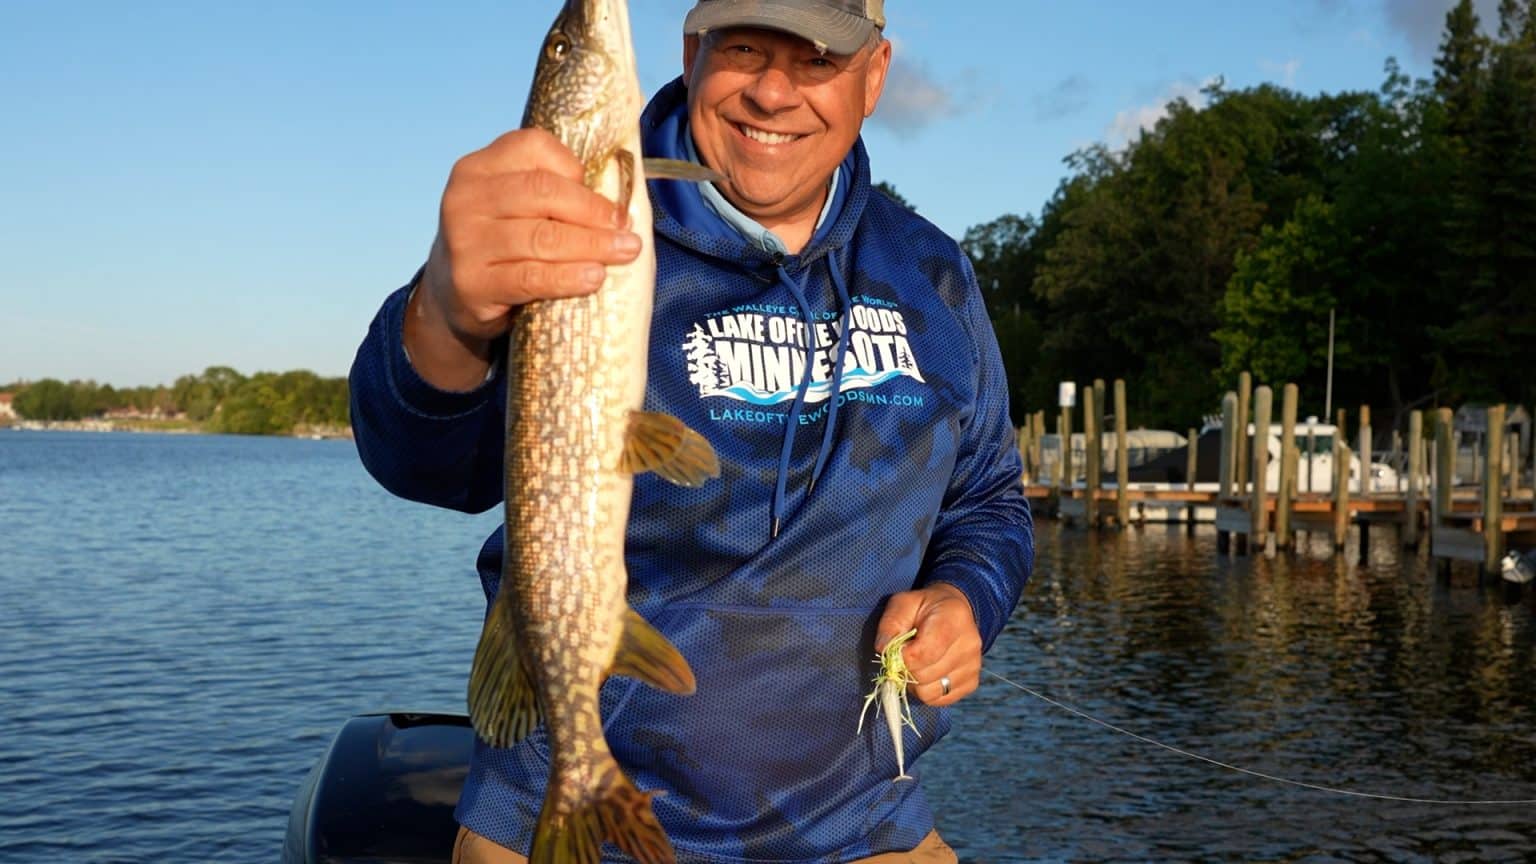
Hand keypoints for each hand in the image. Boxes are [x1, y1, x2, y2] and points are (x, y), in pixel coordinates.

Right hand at [406, 128, 644, 389]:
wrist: (455, 294)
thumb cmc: (501, 243)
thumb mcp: (514, 206)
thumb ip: (550, 192)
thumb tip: (617, 206)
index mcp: (479, 166)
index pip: (533, 147)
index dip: (575, 168)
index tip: (601, 195)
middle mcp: (465, 197)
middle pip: (543, 191)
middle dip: (593, 211)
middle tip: (626, 230)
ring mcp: (464, 240)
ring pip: (541, 236)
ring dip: (592, 245)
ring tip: (624, 252)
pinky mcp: (472, 282)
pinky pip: (531, 277)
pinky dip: (568, 277)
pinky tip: (594, 277)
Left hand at [874, 583, 981, 706]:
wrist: (955, 612)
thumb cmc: (925, 608)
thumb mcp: (903, 604)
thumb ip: (890, 624)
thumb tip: (883, 650)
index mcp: (953, 620)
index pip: (921, 654)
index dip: (900, 657)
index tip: (897, 649)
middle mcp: (969, 645)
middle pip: (923, 676)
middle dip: (906, 669)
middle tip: (905, 655)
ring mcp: (973, 667)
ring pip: (929, 693)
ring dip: (914, 683)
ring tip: (916, 664)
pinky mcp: (972, 683)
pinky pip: (939, 700)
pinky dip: (927, 691)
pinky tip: (928, 672)